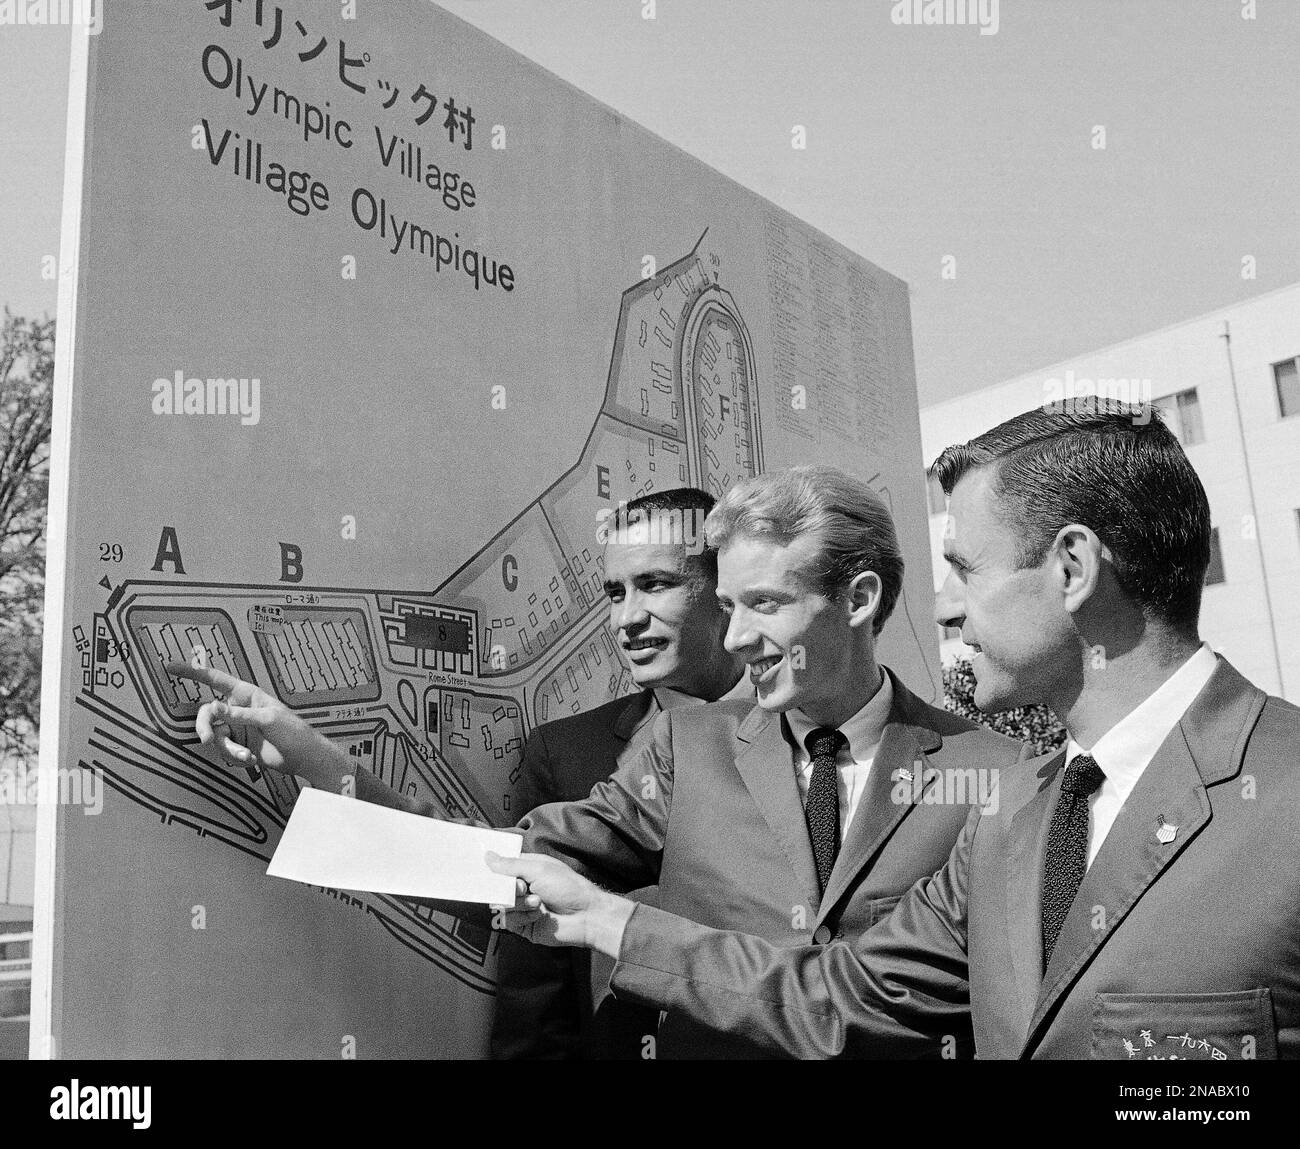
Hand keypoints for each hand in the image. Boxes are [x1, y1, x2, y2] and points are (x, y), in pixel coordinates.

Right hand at [164, 661, 302, 779]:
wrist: (303, 757)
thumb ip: (238, 714)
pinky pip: (225, 752)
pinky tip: (253, 760)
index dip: (193, 672)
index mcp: (246, 694)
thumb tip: (213, 707)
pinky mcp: (238, 746)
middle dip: (205, 727)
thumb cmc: (293, 731)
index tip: (171, 667)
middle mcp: (237, 710)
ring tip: (247, 756)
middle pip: (207, 714)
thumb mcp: (267, 719)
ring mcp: (237, 728)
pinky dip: (236, 758)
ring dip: (229, 749)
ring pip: (216, 736)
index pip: (215, 679)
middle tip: (207, 739)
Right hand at [486, 851, 634, 956]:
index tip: (485, 870)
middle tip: (522, 888)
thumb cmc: (568, 888)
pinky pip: (509, 921)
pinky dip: (523, 917)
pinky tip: (539, 915)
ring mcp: (523, 907)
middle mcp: (524, 888)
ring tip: (538, 903)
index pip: (502, 867)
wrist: (585, 916)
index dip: (495, 869)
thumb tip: (489, 856)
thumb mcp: (539, 869)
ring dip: (520, 904)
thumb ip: (511, 864)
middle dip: (510, 889)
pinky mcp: (524, 925)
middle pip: (499, 888)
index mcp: (528, 870)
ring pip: (502, 906)